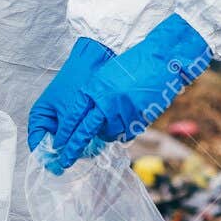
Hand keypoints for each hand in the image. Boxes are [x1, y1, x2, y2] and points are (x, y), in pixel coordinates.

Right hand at [27, 37, 114, 156]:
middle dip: (67, 152)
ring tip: (92, 145)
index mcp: (40, 117)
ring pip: (70, 143)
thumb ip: (65, 133)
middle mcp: (51, 121)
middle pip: (55, 147)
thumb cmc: (75, 82)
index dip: (46, 158)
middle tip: (80, 154)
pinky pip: (81, 137)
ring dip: (81, 147)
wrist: (93, 62)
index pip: (37, 144)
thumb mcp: (68, 110)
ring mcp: (65, 121)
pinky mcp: (79, 121)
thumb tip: (63, 153)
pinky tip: (98, 138)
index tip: (58, 167)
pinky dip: (89, 140)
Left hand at [54, 13, 212, 170]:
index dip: (64, 132)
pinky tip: (127, 122)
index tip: (58, 143)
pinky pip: (126, 133)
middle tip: (64, 161)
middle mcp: (105, 102)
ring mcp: (122, 112)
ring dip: (105, 135)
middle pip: (84, 131)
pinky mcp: (139, 119)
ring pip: (107, 134)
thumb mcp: (107, 75)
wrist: (161, 59)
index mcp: (94, 88)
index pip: (73, 115)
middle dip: (72, 148)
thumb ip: (95, 94)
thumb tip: (87, 116)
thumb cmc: (134, 63)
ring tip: (111, 124)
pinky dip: (124, 132)